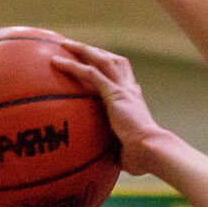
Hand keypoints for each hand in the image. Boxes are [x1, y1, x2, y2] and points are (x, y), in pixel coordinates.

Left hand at [47, 42, 173, 177]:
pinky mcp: (115, 93)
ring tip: (63, 44)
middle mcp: (129, 89)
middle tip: (75, 47)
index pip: (120, 76)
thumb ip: (114, 148)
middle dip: (94, 51)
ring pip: (101, 59)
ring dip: (82, 50)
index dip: (108, 66)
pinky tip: (56, 61)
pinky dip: (73, 66)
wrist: (151, 150)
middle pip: (112, 60)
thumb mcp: (124, 150)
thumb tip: (98, 162)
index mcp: (133, 99)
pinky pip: (90, 74)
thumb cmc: (141, 157)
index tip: (93, 62)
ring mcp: (122, 88)